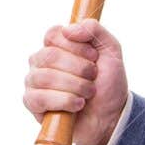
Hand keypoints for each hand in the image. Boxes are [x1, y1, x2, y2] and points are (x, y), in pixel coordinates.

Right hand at [23, 18, 129, 144]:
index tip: (93, 57)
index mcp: (56, 46)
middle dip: (79, 68)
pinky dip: (65, 101)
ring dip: (75, 86)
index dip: (76, 46)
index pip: (53, 34)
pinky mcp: (32, 103)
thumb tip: (68, 29)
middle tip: (93, 77)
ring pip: (45, 77)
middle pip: (50, 56)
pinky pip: (39, 98)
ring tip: (88, 93)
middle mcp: (41, 61)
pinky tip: (78, 105)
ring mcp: (34, 82)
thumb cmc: (107, 83)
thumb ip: (95, 30)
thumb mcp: (111, 51)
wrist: (110, 116)